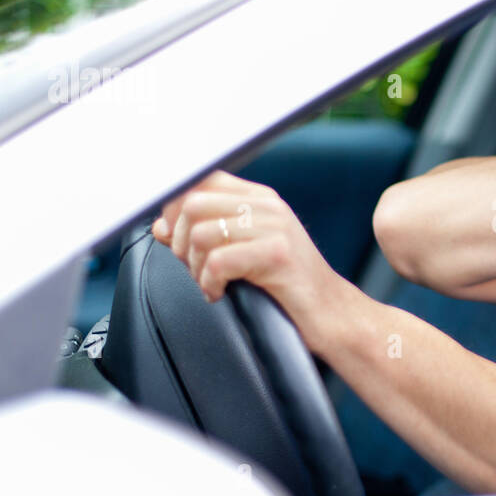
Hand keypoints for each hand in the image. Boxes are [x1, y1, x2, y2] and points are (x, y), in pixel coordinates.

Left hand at [151, 170, 338, 348]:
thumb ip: (205, 235)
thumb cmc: (289, 288)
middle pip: (193, 203)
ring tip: (210, 284)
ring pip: (201, 233)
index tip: (174, 238)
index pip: (200, 179)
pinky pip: (219, 261)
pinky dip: (209, 283)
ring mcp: (275, 227)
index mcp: (259, 198)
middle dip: (179, 242)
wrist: (334, 316)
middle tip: (195, 268)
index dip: (174, 208)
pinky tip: (220, 293)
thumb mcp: (243, 253)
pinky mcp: (278, 254)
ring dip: (194, 267)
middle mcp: (268, 206)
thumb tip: (161, 225)